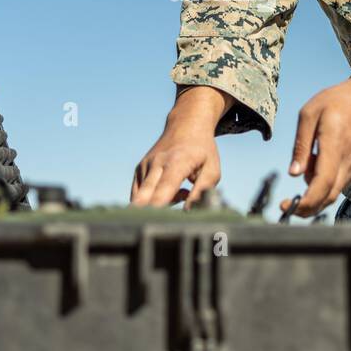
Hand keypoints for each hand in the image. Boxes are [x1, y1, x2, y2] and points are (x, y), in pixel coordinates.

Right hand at [130, 86, 230, 207]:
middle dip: (152, 216)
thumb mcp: (212, 169)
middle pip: (143, 199)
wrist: (185, 125)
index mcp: (177, 163)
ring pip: (141, 200)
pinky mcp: (138, 170)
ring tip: (181, 191)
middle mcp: (156, 164)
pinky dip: (153, 199)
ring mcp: (144, 166)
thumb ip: (201, 192)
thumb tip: (189, 213)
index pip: (163, 191)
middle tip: (173, 216)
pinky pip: (139, 195)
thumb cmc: (202, 150)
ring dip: (159, 205)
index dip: (160, 211)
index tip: (165, 225)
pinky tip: (170, 189)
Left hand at [282, 52, 350, 217]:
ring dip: (315, 191)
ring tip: (310, 160)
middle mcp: (348, 160)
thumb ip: (301, 146)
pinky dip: (324, 184)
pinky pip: (338, 185)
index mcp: (334, 144)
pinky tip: (320, 162)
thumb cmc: (337, 102)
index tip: (286, 205)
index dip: (305, 201)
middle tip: (287, 204)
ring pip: (333, 193)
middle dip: (306, 208)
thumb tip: (293, 174)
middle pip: (327, 197)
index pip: (322, 183)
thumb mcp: (309, 114)